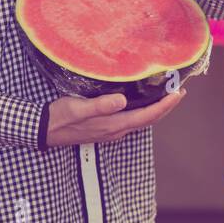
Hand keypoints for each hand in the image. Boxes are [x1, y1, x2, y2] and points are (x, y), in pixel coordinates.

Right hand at [44, 90, 185, 147]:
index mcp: (113, 125)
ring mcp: (111, 131)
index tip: (179, 93)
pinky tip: (143, 102)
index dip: (165, 106)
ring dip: (156, 109)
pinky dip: (144, 111)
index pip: (146, 116)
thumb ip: (100, 106)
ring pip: (141, 121)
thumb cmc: (59, 117)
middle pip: (149, 120)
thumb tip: (121, 100)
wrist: (44, 130)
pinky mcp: (105, 128)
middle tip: (180, 91)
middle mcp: (116, 130)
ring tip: (167, 95)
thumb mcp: (77, 108)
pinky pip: (132, 120)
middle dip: (166, 107)